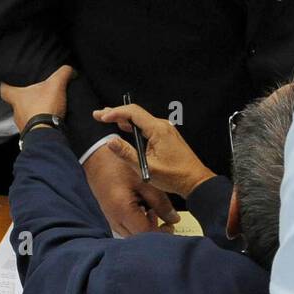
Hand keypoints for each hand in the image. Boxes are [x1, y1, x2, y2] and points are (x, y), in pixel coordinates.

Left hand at [0, 65, 75, 130]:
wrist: (46, 133)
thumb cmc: (44, 108)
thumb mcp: (56, 85)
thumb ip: (63, 73)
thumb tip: (69, 69)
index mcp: (17, 97)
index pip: (4, 89)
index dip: (7, 84)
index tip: (11, 81)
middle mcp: (16, 111)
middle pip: (16, 102)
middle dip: (26, 98)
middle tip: (36, 93)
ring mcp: (22, 124)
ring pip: (25, 115)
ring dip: (33, 111)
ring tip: (46, 107)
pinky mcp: (31, 134)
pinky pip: (33, 126)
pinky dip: (40, 123)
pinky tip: (50, 119)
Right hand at [84, 139, 180, 235]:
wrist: (96, 156)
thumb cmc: (118, 165)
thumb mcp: (145, 181)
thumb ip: (160, 202)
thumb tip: (173, 219)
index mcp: (123, 210)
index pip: (145, 233)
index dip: (161, 233)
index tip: (171, 226)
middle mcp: (114, 218)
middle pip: (137, 237)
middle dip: (153, 232)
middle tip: (166, 221)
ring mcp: (109, 217)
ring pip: (130, 233)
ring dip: (144, 226)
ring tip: (153, 211)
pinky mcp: (109, 213)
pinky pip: (124, 225)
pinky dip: (135, 221)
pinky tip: (142, 208)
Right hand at [92, 102, 214, 197]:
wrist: (195, 180)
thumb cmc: (174, 176)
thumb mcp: (147, 168)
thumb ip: (127, 154)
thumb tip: (110, 141)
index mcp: (158, 130)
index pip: (133, 113)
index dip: (115, 112)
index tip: (102, 117)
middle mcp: (162, 126)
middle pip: (136, 113)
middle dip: (116, 113)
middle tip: (98, 115)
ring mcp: (165, 130)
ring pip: (141, 119)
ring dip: (124, 118)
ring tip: (107, 118)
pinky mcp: (166, 136)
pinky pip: (147, 126)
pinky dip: (133, 125)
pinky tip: (125, 127)